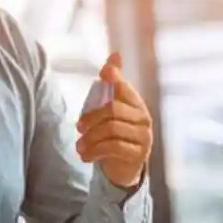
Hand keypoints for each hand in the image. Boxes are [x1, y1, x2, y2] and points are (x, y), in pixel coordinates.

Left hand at [75, 53, 153, 188]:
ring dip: (90, 139)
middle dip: (91, 118)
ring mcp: (143, 138)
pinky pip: (113, 148)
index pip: (124, 88)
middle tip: (78, 128)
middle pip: (113, 110)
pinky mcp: (137, 155)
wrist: (123, 168)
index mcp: (136, 104)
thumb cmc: (115, 134)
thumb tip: (115, 54)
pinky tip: (85, 156)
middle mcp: (143, 119)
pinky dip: (94, 151)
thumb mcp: (112, 108)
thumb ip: (114, 83)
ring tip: (80, 146)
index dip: (114, 79)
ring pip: (111, 130)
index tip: (103, 72)